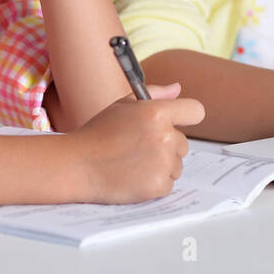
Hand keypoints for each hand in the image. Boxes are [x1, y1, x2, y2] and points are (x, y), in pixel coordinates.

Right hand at [66, 94, 205, 203]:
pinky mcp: (158, 185)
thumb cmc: (98, 133)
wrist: (77, 165)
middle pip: (184, 143)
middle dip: (167, 146)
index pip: (196, 111)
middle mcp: (164, 137)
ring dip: (161, 166)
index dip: (187, 117)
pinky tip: (133, 177)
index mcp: (157, 113)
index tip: (177, 123)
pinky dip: (154, 183)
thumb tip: (178, 88)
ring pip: (177, 165)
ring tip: (133, 163)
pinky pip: (168, 183)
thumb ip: (155, 94)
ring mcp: (162, 162)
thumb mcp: (123, 105)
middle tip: (138, 148)